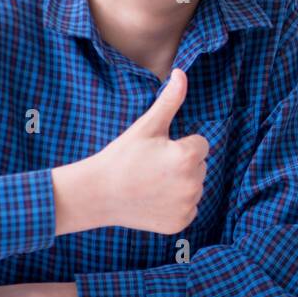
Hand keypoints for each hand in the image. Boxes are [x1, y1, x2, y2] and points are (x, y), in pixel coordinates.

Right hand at [53, 68, 207, 234]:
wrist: (97, 194)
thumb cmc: (122, 156)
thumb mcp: (147, 126)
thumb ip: (170, 100)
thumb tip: (181, 72)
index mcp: (188, 157)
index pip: (200, 144)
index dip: (179, 145)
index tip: (157, 152)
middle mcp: (193, 183)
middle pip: (199, 166)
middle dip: (181, 164)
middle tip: (151, 168)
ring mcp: (187, 206)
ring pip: (194, 186)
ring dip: (179, 184)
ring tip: (151, 183)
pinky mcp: (180, 223)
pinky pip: (189, 207)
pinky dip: (175, 205)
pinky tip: (153, 200)